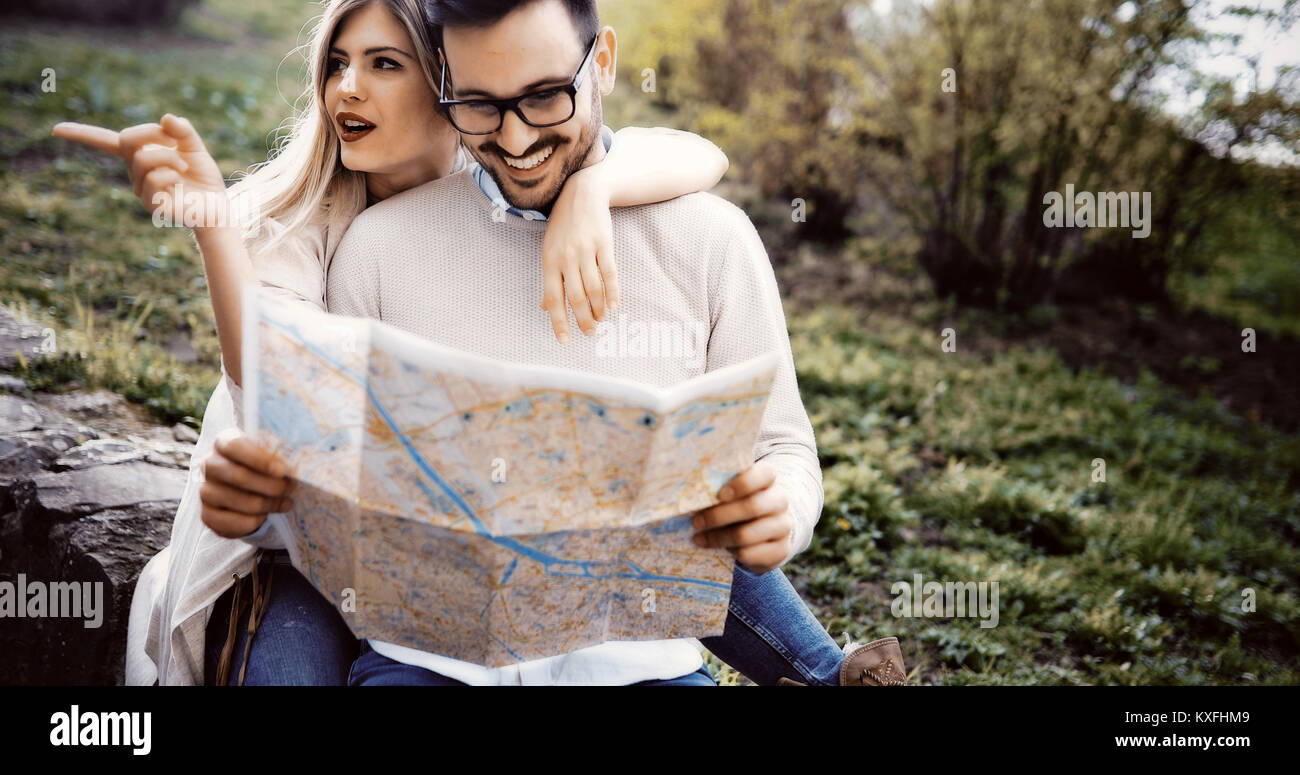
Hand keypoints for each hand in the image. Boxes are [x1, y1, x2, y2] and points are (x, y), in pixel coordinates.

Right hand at [52, 114, 229, 228]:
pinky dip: (171, 174)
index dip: (81, 134)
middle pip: (127, 139)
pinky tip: (178, 183)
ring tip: (184, 167)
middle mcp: (134, 171)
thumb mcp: (194, 146)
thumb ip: (182, 130)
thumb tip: (166, 118)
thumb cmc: (202, 176)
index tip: (56, 130)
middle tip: (176, 143)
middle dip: (152, 134)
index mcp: (140, 154)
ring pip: (143, 158)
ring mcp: (139, 188)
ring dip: (170, 157)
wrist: (216, 206)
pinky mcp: (149, 203)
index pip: (106, 141)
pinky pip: (154, 178)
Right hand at [198, 428, 295, 538]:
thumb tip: (299, 461)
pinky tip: (265, 516)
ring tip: (285, 503)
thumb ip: (280, 452)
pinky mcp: (207, 515)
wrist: (253, 493)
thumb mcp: (272, 454)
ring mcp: (205, 491)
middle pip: (239, 476)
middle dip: (271, 486)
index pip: (235, 446)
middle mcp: (210, 464)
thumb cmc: (266, 467)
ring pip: (241, 501)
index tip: (282, 470)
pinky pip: (234, 522)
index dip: (258, 459)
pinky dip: (255, 522)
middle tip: (290, 489)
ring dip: (268, 504)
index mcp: (225, 442)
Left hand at [539, 164, 619, 342]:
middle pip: (575, 298)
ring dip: (599, 308)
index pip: (553, 299)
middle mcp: (566, 258)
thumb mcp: (549, 250)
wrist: (582, 193)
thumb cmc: (563, 225)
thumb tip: (545, 307)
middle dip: (583, 319)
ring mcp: (586, 250)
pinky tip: (614, 305)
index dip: (559, 322)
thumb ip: (549, 279)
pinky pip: (610, 274)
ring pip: (594, 289)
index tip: (565, 341)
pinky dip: (613, 293)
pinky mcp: (604, 244)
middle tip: (590, 333)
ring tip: (601, 319)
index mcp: (549, 261)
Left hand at [691, 462, 793, 574]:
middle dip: (719, 516)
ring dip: (718, 538)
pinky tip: (722, 549)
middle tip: (696, 522)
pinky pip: (749, 554)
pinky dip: (731, 552)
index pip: (763, 474)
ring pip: (746, 534)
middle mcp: (780, 500)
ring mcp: (783, 526)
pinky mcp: (781, 550)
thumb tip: (687, 491)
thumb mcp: (731, 492)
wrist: (765, 531)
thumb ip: (717, 488)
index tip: (720, 494)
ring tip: (699, 539)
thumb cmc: (738, 504)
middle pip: (752, 507)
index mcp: (768, 479)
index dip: (742, 484)